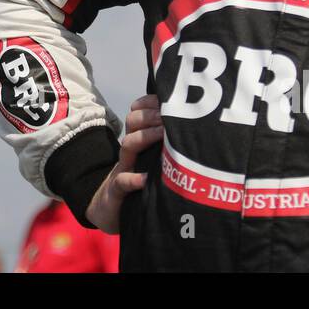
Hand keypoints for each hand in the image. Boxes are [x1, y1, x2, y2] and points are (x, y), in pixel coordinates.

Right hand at [85, 94, 162, 233]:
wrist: (110, 209)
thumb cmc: (140, 182)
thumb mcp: (153, 162)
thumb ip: (168, 147)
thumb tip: (198, 133)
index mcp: (139, 141)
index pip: (139, 112)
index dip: (149, 103)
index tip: (167, 99)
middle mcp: (131, 152)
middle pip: (132, 122)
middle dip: (149, 115)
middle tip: (168, 116)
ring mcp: (123, 169)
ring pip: (128, 145)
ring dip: (145, 137)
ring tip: (162, 135)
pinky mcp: (117, 191)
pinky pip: (122, 182)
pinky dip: (134, 179)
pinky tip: (145, 178)